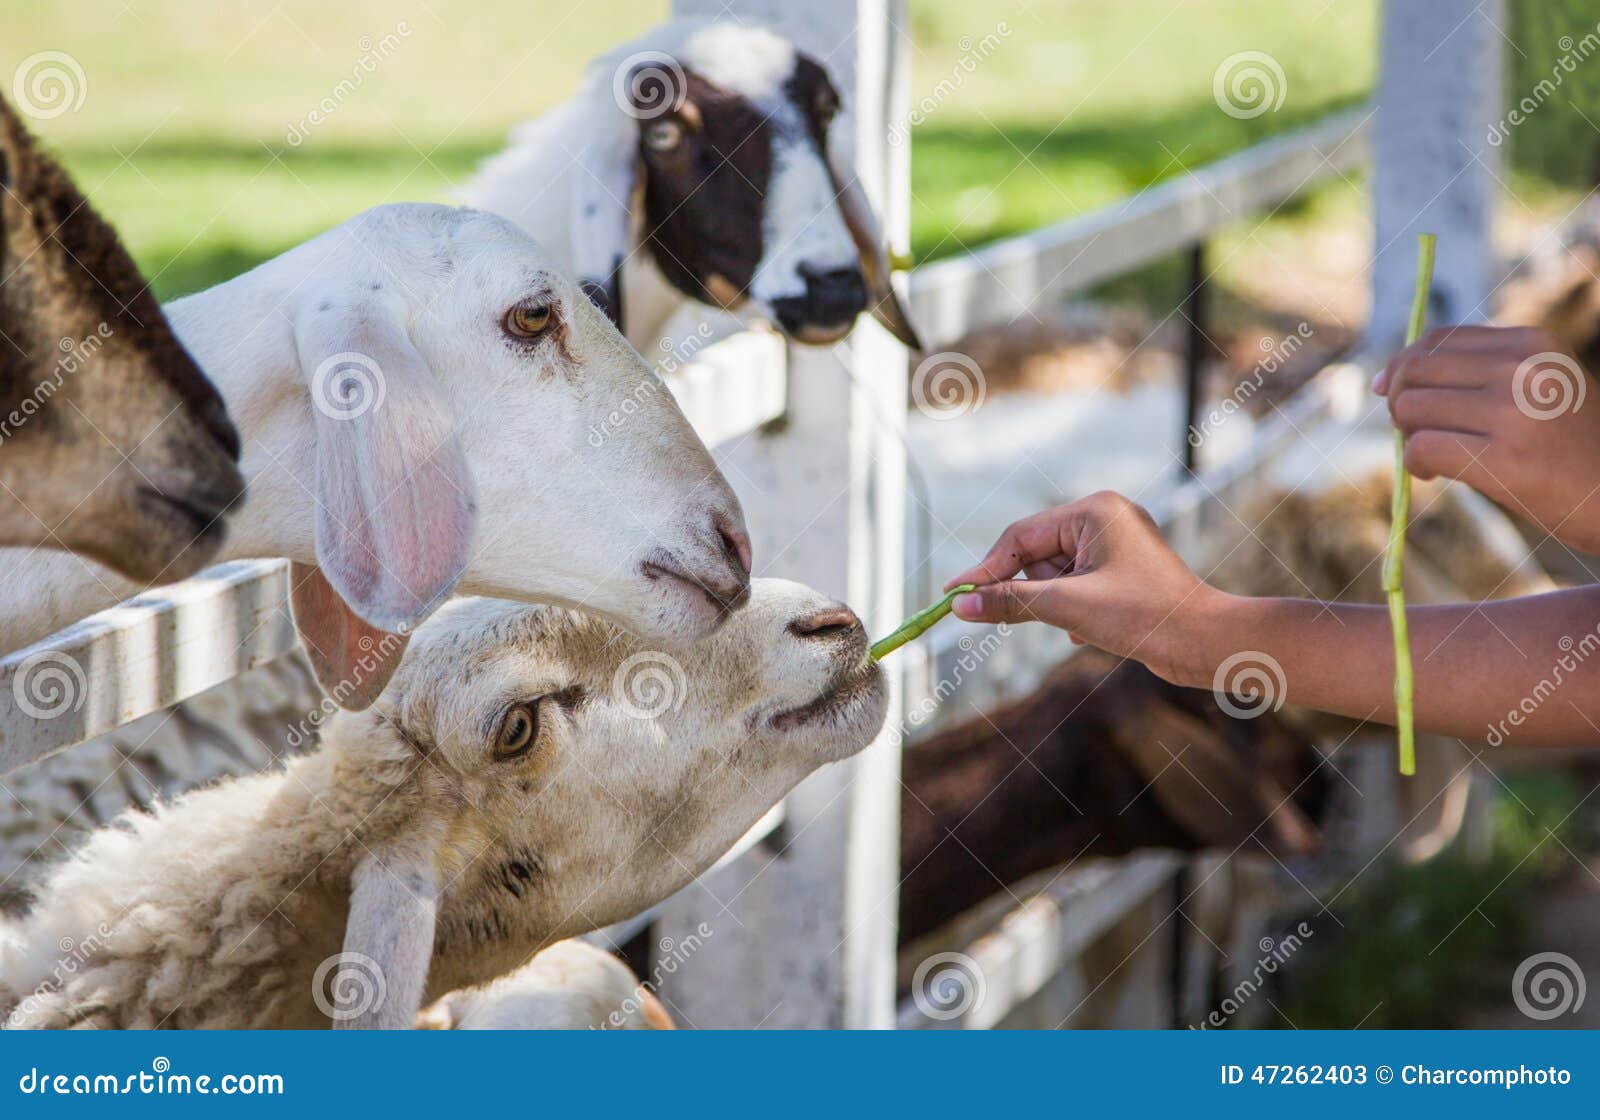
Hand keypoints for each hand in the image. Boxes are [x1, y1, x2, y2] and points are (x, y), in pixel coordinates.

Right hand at [946, 491, 1226, 686]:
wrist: (1206, 642)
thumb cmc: (1145, 616)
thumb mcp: (1066, 607)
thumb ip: (1009, 601)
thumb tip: (960, 604)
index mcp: (1093, 511)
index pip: (1020, 537)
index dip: (985, 569)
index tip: (953, 596)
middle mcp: (1105, 518)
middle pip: (1036, 555)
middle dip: (1033, 591)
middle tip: (1034, 616)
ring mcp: (1116, 545)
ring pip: (1054, 575)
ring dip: (1055, 604)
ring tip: (1083, 623)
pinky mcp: (1123, 571)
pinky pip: (1075, 585)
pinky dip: (1073, 609)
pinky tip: (1092, 628)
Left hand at [1375, 325, 1599, 551]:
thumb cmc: (1571, 446)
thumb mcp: (1540, 387)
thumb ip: (1479, 373)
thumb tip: (1386, 380)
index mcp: (1532, 342)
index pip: (1438, 339)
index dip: (1402, 366)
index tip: (1389, 391)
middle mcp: (1522, 368)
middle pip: (1415, 370)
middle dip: (1401, 402)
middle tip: (1415, 431)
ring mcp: (1513, 412)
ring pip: (1411, 408)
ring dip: (1407, 435)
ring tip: (1430, 455)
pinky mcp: (1504, 459)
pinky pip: (1422, 448)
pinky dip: (1414, 463)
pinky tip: (1432, 474)